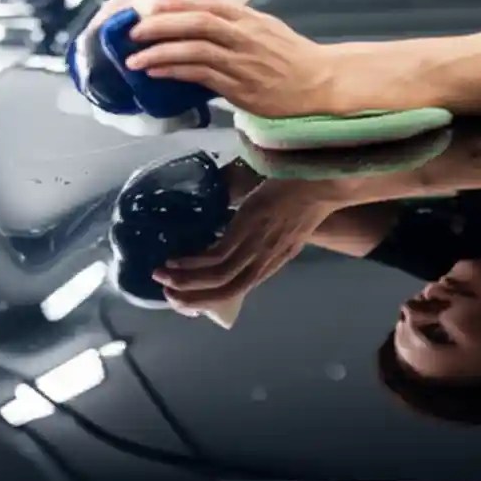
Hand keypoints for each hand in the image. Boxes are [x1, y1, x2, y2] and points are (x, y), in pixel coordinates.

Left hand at [125, 0, 334, 117]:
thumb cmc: (291, 59)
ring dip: (161, 53)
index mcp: (249, 20)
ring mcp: (242, 62)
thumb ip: (235, 27)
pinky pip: (202, 77)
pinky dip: (176, 73)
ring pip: (195, 51)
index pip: (209, 4)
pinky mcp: (240, 88)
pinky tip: (157, 73)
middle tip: (132, 30)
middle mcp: (244, 37)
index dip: (178, 3)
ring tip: (134, 58)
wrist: (321, 82)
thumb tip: (201, 28)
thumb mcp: (265, 31)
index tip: (152, 4)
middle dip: (161, 25)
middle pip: (197, 23)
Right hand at [153, 180, 336, 309]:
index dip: (212, 297)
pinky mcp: (245, 233)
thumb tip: (238, 227)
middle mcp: (263, 263)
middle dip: (193, 298)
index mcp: (272, 262)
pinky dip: (192, 263)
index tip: (190, 296)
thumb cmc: (302, 196)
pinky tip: (176, 260)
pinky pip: (214, 257)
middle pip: (225, 292)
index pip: (239, 289)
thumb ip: (262, 234)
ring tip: (162, 278)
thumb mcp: (283, 225)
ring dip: (185, 282)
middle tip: (168, 295)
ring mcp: (254, 249)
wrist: (317, 183)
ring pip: (216, 278)